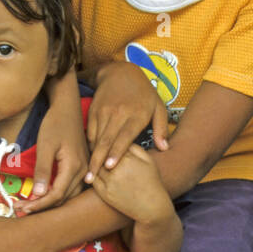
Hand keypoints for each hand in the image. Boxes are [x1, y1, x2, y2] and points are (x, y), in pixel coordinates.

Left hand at [21, 91, 87, 214]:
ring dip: (49, 202)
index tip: (21, 208)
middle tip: (20, 208)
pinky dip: (56, 194)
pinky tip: (43, 195)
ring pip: (67, 195)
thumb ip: (42, 170)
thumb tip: (38, 195)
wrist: (67, 108)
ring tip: (29, 205)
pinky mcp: (81, 167)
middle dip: (41, 206)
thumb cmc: (55, 123)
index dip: (38, 204)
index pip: (56, 195)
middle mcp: (83, 171)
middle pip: (62, 198)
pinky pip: (70, 187)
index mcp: (74, 166)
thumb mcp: (45, 145)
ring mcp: (84, 169)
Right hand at [86, 62, 169, 181]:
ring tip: (89, 175)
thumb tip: (164, 148)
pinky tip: (90, 159)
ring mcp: (104, 112)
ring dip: (92, 157)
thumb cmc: (143, 93)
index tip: (110, 167)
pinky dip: (90, 146)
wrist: (120, 72)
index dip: (116, 152)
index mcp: (135, 114)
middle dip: (97, 161)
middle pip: (105, 140)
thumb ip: (161, 128)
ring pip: (95, 138)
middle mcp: (118, 113)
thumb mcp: (158, 107)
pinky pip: (90, 132)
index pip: (124, 136)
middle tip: (91, 179)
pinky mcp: (94, 111)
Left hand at [87, 144, 173, 225]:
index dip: (107, 140)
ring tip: (94, 156)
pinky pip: (93, 179)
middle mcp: (117, 170)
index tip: (105, 136)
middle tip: (94, 144)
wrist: (152, 206)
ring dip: (94, 161)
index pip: (111, 143)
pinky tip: (94, 170)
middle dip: (98, 149)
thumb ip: (133, 147)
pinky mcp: (105, 194)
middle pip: (101, 154)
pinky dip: (92, 174)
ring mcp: (110, 182)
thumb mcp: (148, 159)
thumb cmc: (151, 181)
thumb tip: (119, 138)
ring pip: (95, 166)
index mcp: (128, 158)